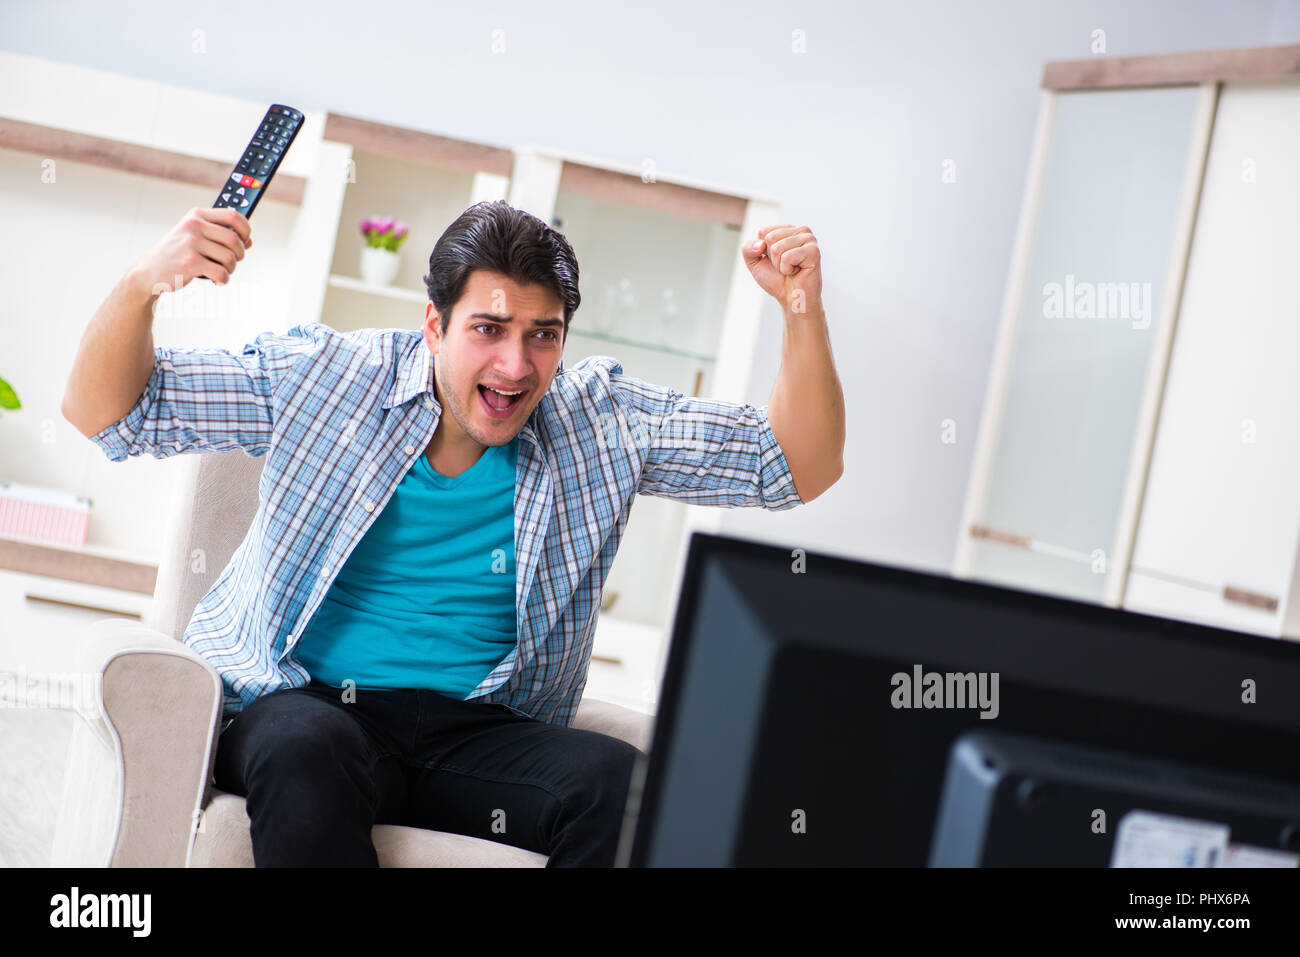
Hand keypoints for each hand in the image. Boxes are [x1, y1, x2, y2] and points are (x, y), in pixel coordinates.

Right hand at [128, 206, 251, 299]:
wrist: (150, 271)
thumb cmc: (178, 253)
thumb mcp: (196, 237)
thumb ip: (221, 236)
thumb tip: (250, 242)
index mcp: (196, 215)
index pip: (233, 215)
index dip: (245, 229)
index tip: (245, 240)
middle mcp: (194, 226)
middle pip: (235, 239)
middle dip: (239, 254)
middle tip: (232, 262)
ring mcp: (191, 243)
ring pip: (230, 258)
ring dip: (231, 269)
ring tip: (221, 272)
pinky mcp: (191, 262)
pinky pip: (221, 272)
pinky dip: (223, 280)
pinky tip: (217, 281)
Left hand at [742, 224, 820, 314]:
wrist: (792, 299)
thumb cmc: (776, 280)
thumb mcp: (755, 262)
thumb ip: (748, 248)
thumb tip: (761, 244)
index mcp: (788, 229)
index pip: (763, 231)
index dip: (763, 251)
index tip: (775, 261)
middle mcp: (800, 231)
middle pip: (770, 238)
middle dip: (772, 258)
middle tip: (784, 267)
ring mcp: (809, 239)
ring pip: (778, 248)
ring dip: (780, 265)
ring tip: (791, 269)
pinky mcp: (813, 251)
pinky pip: (787, 257)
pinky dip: (787, 269)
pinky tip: (797, 272)